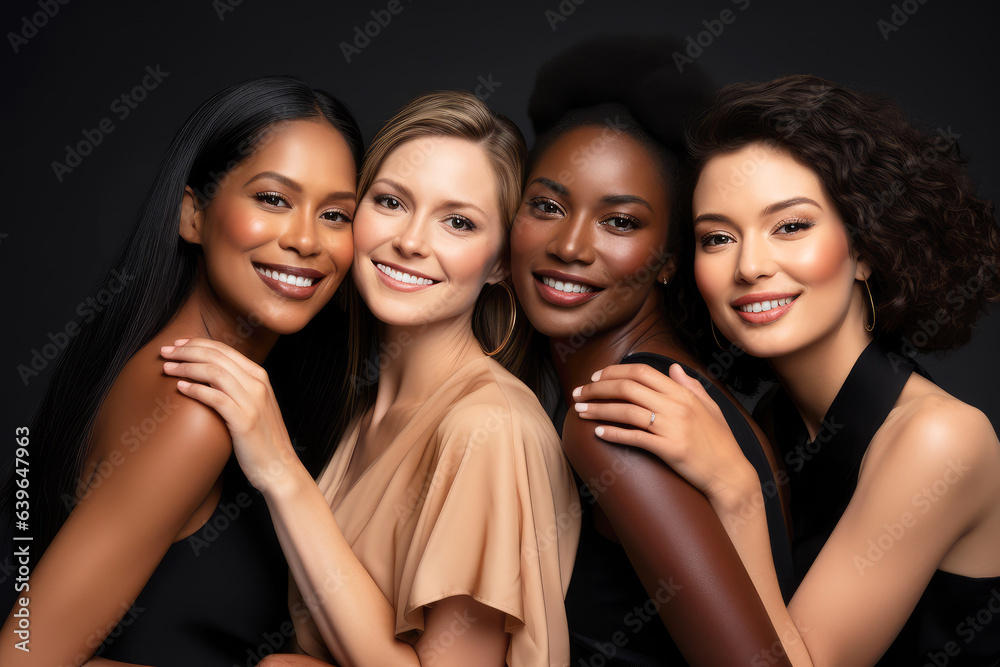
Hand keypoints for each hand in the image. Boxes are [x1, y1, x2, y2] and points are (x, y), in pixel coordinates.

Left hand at [160, 338, 298, 491]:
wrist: (278, 466)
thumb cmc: (261, 438)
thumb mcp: (255, 405)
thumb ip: (239, 388)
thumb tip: (211, 376)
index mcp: (260, 377)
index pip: (225, 350)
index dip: (198, 343)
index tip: (177, 344)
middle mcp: (258, 385)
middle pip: (217, 357)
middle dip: (187, 351)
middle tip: (164, 352)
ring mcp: (253, 402)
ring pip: (215, 372)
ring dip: (186, 367)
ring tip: (167, 368)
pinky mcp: (244, 421)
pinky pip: (216, 398)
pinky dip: (196, 390)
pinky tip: (179, 388)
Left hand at [572, 363, 758, 509]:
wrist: (731, 474)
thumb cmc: (720, 442)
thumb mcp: (709, 407)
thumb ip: (690, 386)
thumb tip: (673, 368)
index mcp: (683, 393)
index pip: (642, 371)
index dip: (614, 371)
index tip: (595, 377)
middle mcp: (677, 406)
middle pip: (628, 387)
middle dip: (598, 388)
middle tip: (579, 394)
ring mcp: (673, 428)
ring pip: (626, 411)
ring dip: (599, 409)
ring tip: (580, 412)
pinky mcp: (670, 450)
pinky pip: (635, 438)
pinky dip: (614, 433)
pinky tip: (598, 432)